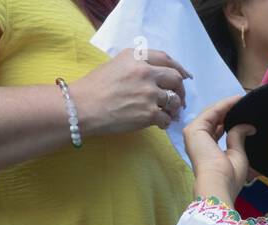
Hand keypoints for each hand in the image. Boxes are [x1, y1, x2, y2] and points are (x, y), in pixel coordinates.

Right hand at [70, 49, 190, 137]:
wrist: (82, 106)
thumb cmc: (94, 87)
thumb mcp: (116, 65)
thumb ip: (137, 65)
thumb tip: (157, 73)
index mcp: (136, 58)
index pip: (166, 59)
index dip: (179, 68)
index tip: (185, 76)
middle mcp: (145, 72)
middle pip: (176, 79)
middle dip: (180, 90)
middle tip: (178, 99)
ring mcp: (148, 93)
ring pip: (175, 101)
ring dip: (174, 108)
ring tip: (168, 113)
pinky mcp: (149, 113)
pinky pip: (167, 119)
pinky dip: (165, 122)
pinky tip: (158, 123)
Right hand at [184, 96, 253, 204]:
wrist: (217, 183)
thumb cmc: (228, 175)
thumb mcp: (237, 154)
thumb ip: (238, 137)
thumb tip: (248, 126)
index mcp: (206, 148)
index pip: (217, 128)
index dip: (230, 119)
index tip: (245, 112)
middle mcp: (198, 139)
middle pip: (213, 119)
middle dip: (228, 110)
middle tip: (244, 102)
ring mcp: (193, 133)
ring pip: (212, 114)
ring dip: (227, 106)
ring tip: (242, 99)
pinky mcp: (194, 129)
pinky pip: (212, 112)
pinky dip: (224, 106)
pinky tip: (237, 100)